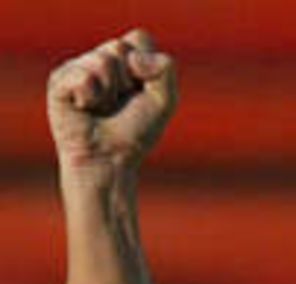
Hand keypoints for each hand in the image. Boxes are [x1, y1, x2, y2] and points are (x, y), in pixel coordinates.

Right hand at [47, 28, 176, 174]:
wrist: (110, 161)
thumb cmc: (135, 134)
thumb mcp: (164, 101)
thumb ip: (165, 69)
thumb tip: (131, 57)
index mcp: (124, 59)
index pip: (139, 39)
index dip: (146, 67)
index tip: (141, 92)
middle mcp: (99, 59)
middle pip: (121, 48)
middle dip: (129, 81)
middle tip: (119, 103)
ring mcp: (78, 68)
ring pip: (103, 60)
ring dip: (110, 92)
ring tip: (102, 108)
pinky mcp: (59, 80)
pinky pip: (83, 76)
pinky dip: (91, 96)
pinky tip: (85, 108)